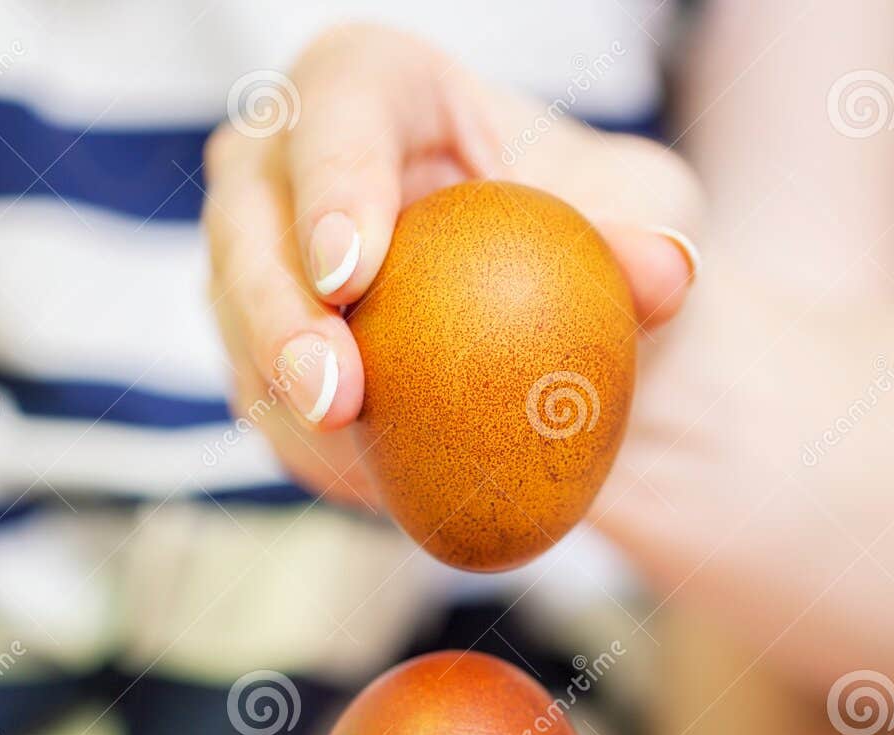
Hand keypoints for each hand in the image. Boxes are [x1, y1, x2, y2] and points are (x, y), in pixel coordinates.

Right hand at [203, 23, 702, 504]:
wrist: (561, 335)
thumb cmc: (596, 244)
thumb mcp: (648, 221)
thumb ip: (647, 236)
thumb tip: (662, 270)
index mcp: (379, 87)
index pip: (338, 109)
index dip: (330, 185)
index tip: (353, 275)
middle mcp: (292, 159)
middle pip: (248, 219)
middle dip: (276, 314)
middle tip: (332, 396)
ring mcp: (258, 255)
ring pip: (232, 319)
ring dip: (280, 397)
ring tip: (353, 461)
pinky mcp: (255, 345)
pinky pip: (256, 401)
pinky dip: (306, 449)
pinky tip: (369, 487)